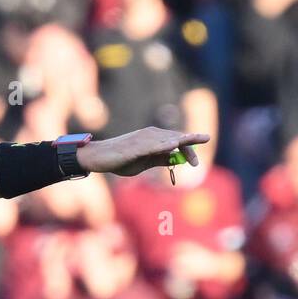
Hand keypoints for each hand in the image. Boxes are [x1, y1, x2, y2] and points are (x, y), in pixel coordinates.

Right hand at [77, 128, 209, 176]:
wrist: (98, 158)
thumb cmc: (120, 160)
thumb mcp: (144, 162)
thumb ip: (159, 159)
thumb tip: (176, 159)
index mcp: (154, 139)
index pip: (176, 142)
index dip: (188, 150)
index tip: (196, 163)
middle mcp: (150, 135)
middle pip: (174, 139)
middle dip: (189, 145)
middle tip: (199, 160)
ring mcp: (142, 140)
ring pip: (165, 140)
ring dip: (180, 141)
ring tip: (194, 139)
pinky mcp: (134, 147)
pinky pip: (151, 146)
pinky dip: (162, 145)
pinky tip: (172, 146)